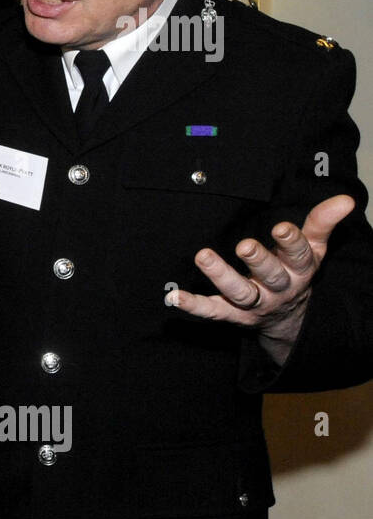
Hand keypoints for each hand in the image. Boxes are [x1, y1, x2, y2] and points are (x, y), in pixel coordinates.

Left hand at [166, 195, 354, 364]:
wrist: (288, 318)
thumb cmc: (295, 271)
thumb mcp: (313, 249)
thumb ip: (321, 223)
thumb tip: (344, 200)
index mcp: (299, 270)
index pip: (298, 255)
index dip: (291, 242)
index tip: (281, 228)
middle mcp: (278, 288)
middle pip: (270, 275)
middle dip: (258, 261)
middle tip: (244, 245)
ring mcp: (254, 304)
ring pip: (239, 293)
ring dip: (220, 276)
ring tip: (202, 256)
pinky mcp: (232, 315)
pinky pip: (212, 311)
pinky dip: (193, 305)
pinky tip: (174, 297)